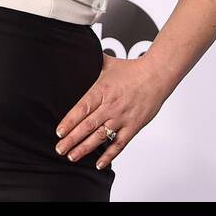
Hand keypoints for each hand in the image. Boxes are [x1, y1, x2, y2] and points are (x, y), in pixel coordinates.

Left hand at [54, 54, 169, 170]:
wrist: (156, 75)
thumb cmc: (132, 70)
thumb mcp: (108, 63)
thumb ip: (91, 61)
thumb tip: (78, 52)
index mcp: (102, 90)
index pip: (81, 109)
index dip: (69, 122)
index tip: (59, 132)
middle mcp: (110, 106)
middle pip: (87, 125)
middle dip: (71, 139)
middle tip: (60, 149)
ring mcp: (122, 117)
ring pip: (100, 136)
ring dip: (85, 148)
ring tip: (73, 156)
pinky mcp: (133, 126)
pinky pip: (119, 144)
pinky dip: (109, 155)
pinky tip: (99, 163)